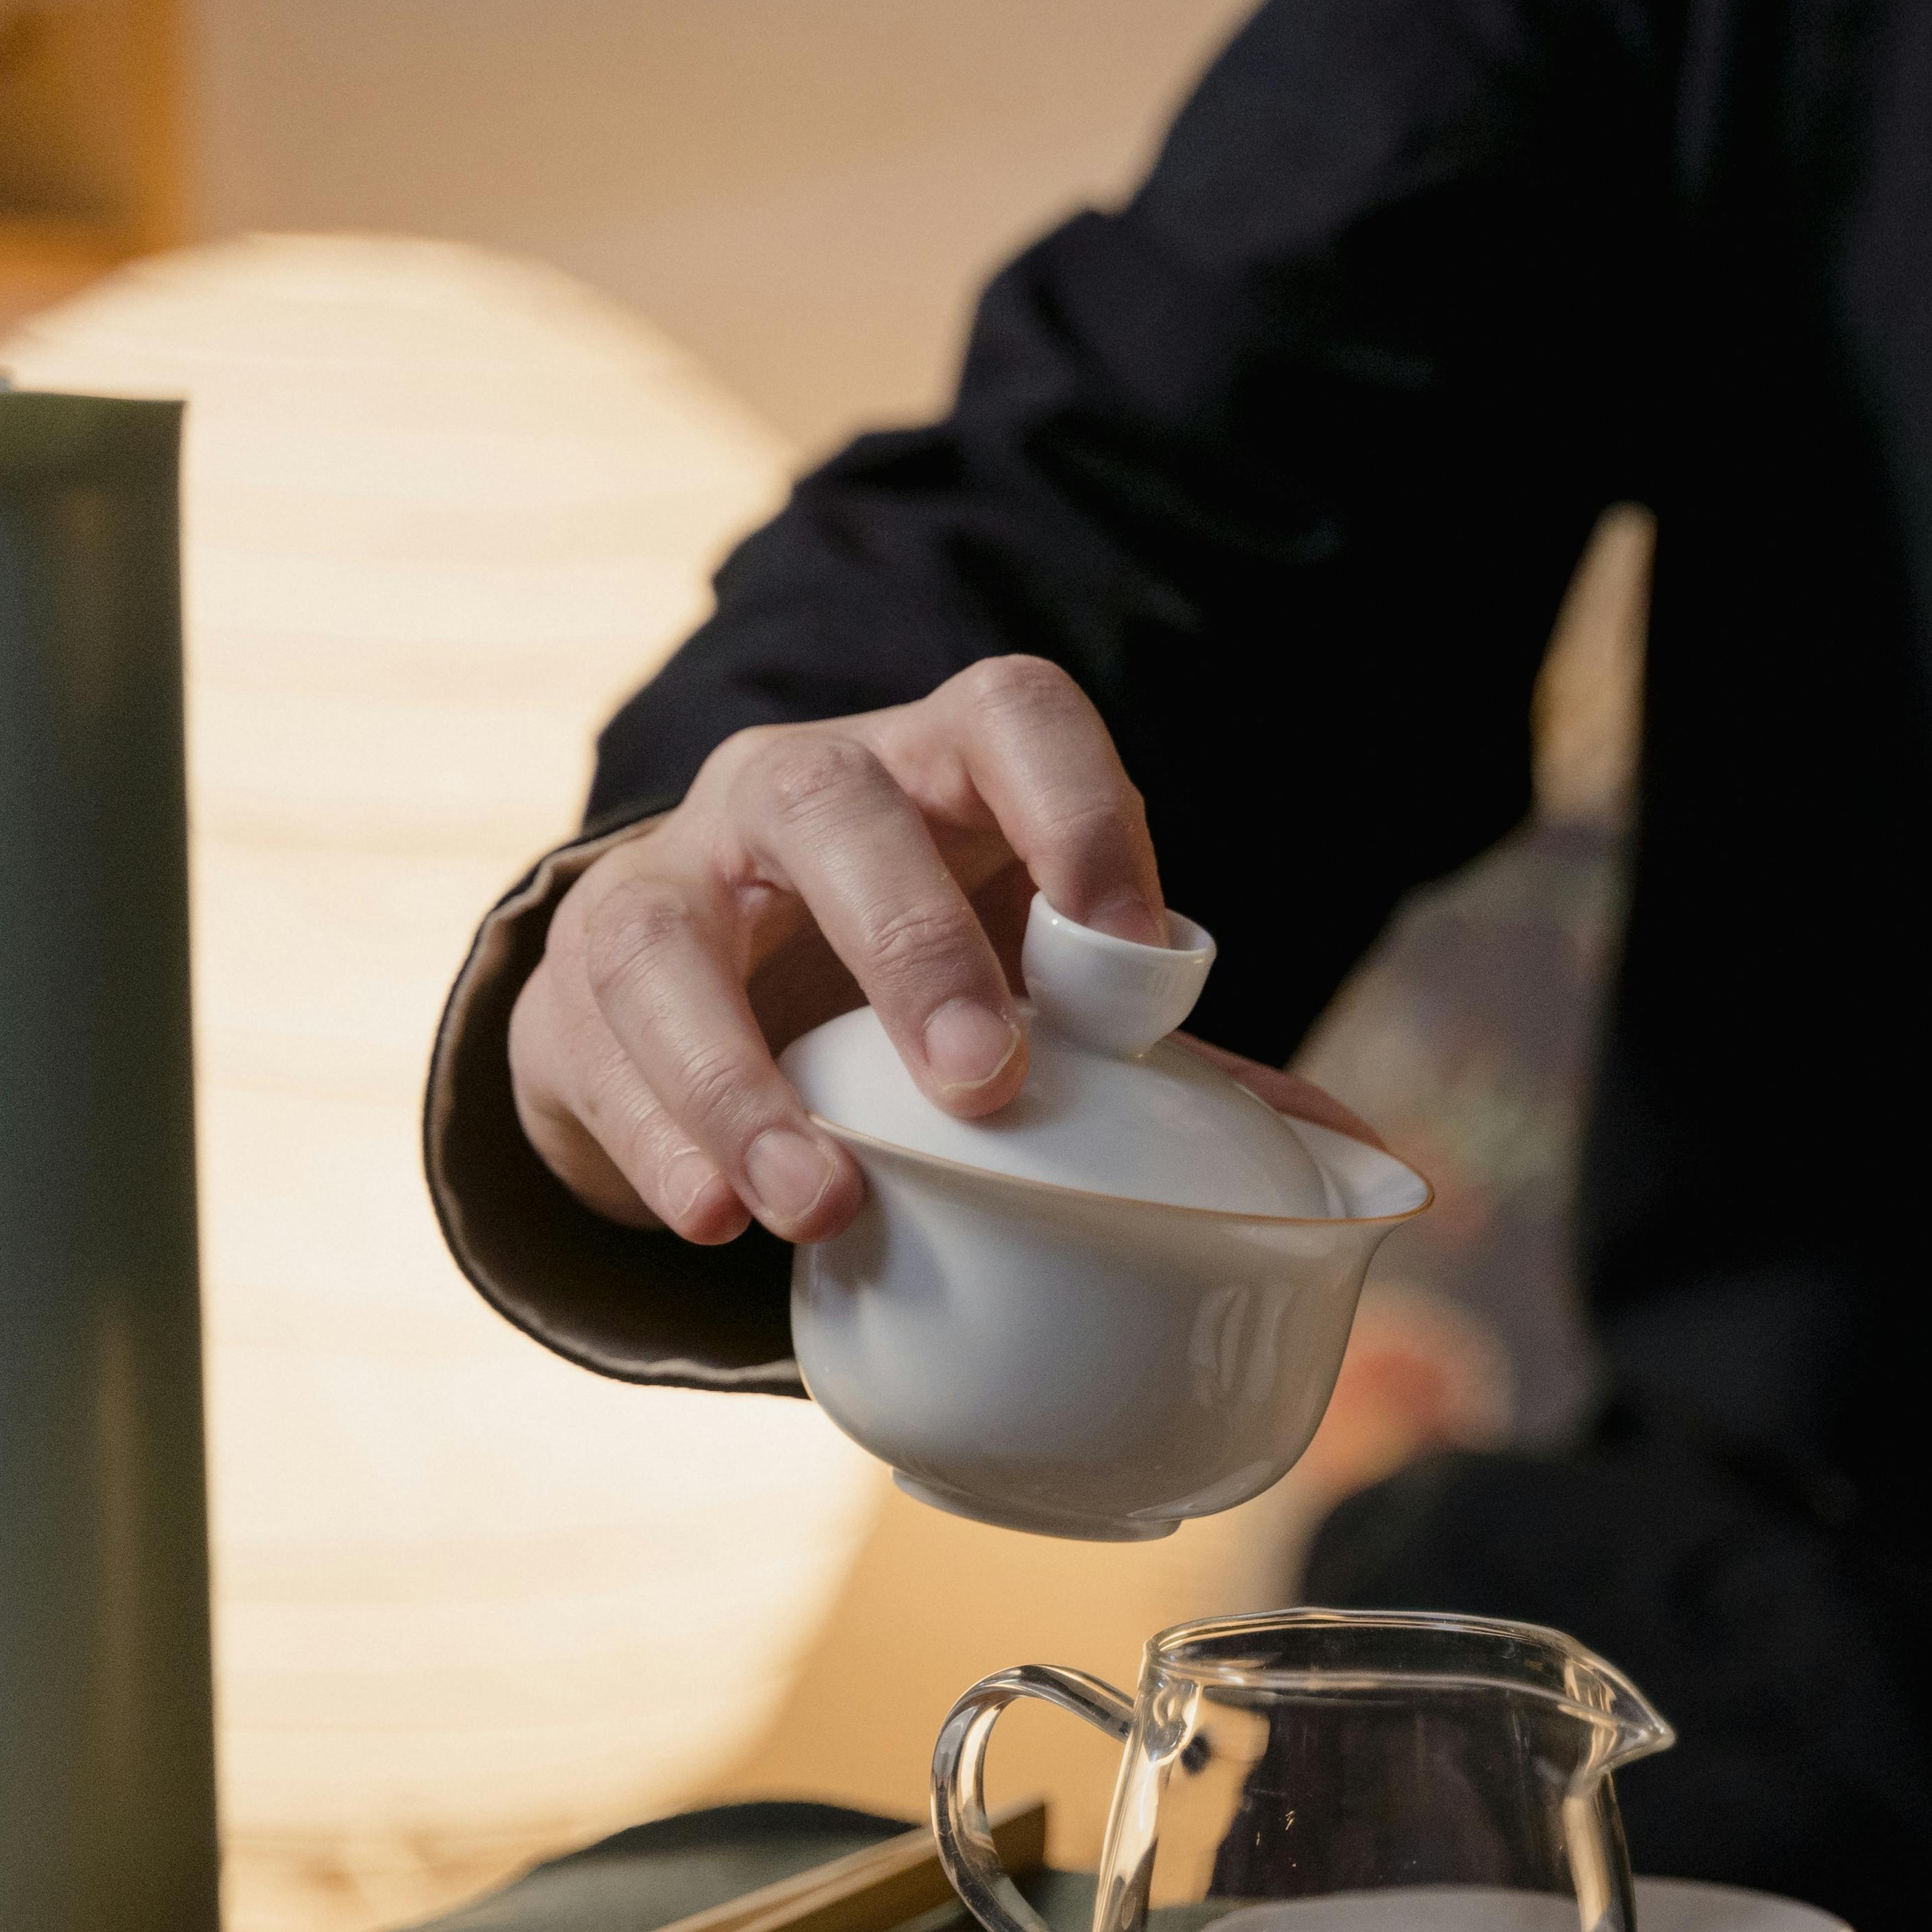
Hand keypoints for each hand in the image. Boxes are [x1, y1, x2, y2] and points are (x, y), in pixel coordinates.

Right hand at [508, 657, 1369, 1245]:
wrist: (715, 1006)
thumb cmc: (925, 987)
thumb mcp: (1043, 994)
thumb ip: (1174, 1060)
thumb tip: (1353, 1160)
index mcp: (944, 768)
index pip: (1014, 716)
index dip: (1079, 809)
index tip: (1131, 944)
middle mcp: (796, 789)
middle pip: (837, 806)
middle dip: (912, 944)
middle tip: (984, 1085)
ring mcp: (672, 875)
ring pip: (679, 932)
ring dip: (751, 1080)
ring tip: (826, 1202)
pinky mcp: (578, 983)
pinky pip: (601, 1043)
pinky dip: (663, 1136)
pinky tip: (722, 1216)